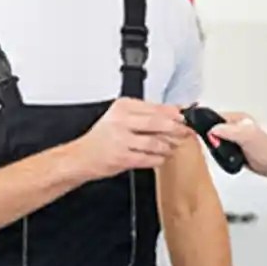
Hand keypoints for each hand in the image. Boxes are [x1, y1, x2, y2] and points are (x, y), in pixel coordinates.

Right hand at [71, 98, 189, 179]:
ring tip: (171, 147)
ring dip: (167, 146)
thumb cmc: (103, 138)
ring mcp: (121, 140)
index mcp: (122, 107)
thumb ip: (145, 113)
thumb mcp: (121, 117)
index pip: (154, 108)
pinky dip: (158, 159)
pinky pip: (148, 158)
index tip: (184, 118)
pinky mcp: (122, 157)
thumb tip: (174, 111)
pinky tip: (161, 157)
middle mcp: (121, 121)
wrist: (81, 157)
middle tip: (184, 133)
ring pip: (155, 142)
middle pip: (157, 123)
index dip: (173, 114)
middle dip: (175, 129)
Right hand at [207, 112, 266, 176]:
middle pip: (213, 127)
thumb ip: (230, 131)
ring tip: (211, 150)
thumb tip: (212, 130)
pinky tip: (215, 155)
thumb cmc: (264, 149)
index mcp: (238, 118)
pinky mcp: (232, 149)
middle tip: (205, 143)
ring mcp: (233, 138)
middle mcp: (234, 126)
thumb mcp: (247, 136)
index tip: (196, 130)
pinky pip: (219, 148)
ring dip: (212, 144)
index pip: (216, 116)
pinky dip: (216, 151)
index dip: (206, 122)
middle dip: (208, 135)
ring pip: (215, 138)